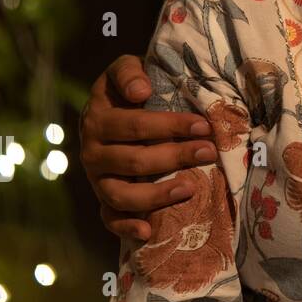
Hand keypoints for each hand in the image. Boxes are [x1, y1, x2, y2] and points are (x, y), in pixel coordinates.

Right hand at [79, 54, 216, 239]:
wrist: (112, 109)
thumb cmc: (129, 89)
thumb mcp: (125, 70)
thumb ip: (128, 72)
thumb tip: (140, 90)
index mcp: (97, 119)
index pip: (134, 125)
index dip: (169, 126)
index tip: (203, 125)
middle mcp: (92, 152)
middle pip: (134, 161)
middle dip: (175, 157)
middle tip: (209, 151)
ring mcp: (97, 179)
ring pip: (122, 195)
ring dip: (157, 195)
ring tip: (190, 187)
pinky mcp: (103, 199)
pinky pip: (109, 219)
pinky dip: (126, 228)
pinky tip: (149, 232)